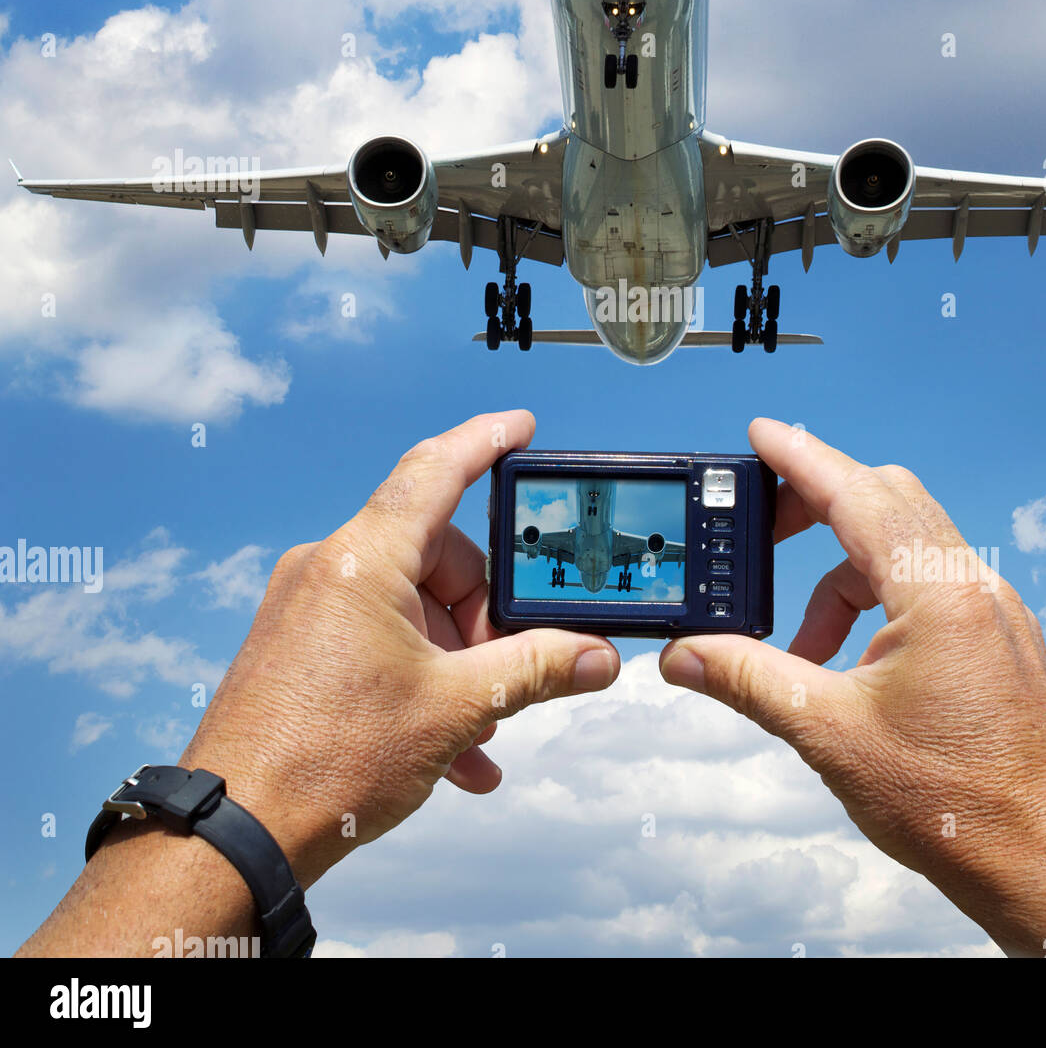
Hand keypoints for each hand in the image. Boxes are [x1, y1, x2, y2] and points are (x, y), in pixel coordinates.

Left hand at [179, 408, 619, 886]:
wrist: (230, 837)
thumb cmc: (326, 762)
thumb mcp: (454, 710)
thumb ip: (535, 670)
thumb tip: (596, 656)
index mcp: (362, 560)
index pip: (435, 470)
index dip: (486, 441)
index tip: (522, 426)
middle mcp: (329, 569)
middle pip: (437, 556)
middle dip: (487, 613)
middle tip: (519, 663)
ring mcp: (309, 609)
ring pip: (413, 609)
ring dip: (461, 661)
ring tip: (486, 729)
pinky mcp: (299, 649)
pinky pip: (380, 643)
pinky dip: (424, 682)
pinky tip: (457, 752)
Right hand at [659, 418, 1045, 956]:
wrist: (1045, 866)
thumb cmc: (954, 806)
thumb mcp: (828, 734)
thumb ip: (747, 678)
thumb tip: (681, 654)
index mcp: (939, 596)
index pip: (858, 495)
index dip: (802, 459)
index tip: (761, 433)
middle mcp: (975, 587)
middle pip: (888, 501)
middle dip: (816, 506)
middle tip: (759, 531)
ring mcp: (995, 610)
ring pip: (907, 544)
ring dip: (841, 572)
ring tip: (801, 642)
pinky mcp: (1000, 637)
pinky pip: (928, 582)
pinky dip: (875, 599)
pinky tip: (847, 657)